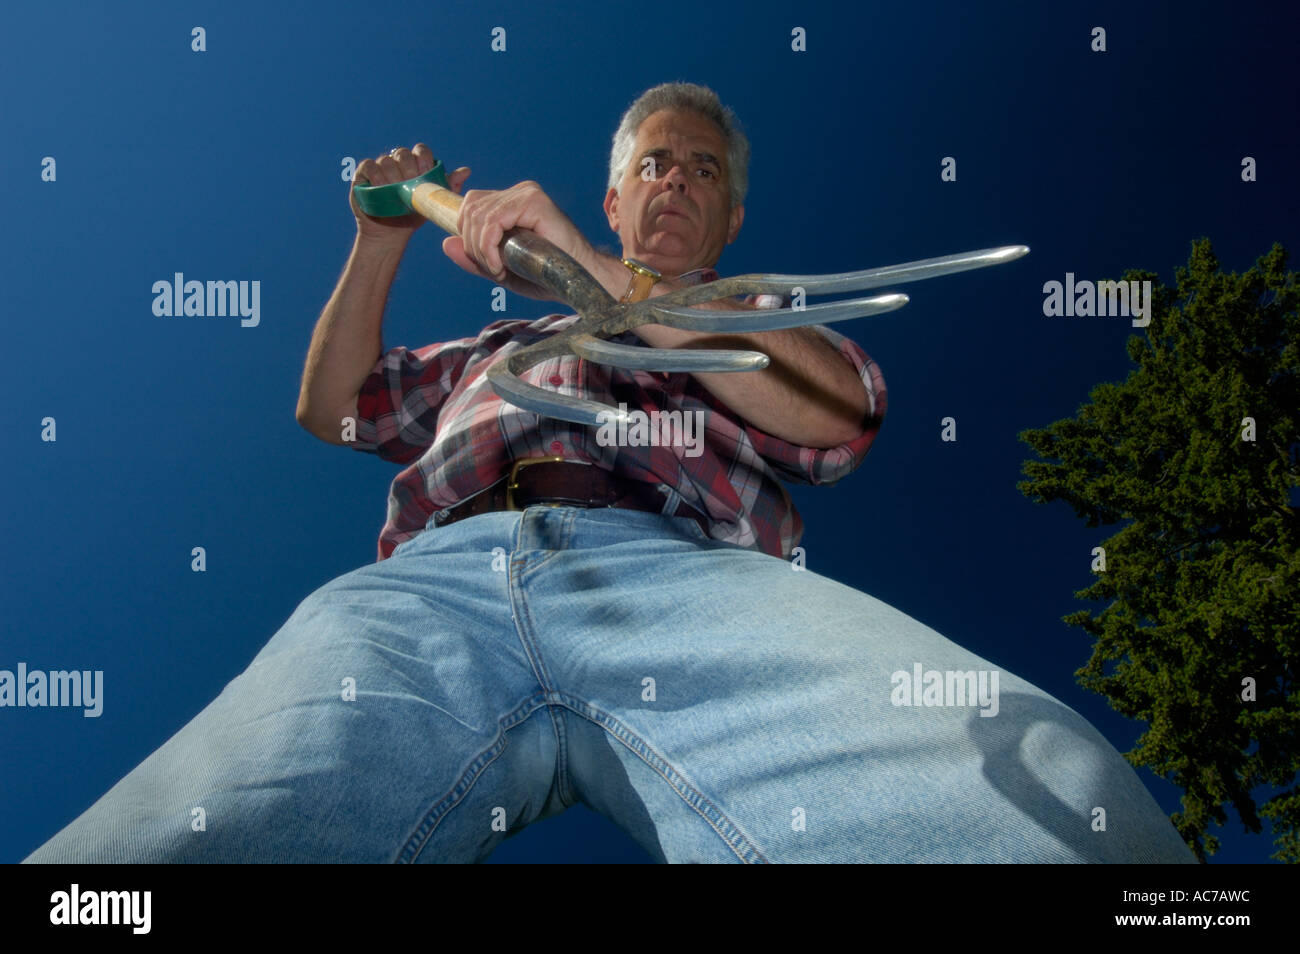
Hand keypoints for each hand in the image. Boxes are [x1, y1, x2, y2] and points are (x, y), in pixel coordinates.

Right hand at [350, 144, 470, 247]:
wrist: (392, 234)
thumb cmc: (413, 215)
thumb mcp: (432, 201)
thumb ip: (447, 185)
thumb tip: (466, 171)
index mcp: (415, 165)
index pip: (421, 150)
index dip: (423, 157)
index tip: (426, 171)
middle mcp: (397, 163)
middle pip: (403, 153)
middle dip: (409, 167)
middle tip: (411, 183)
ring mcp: (380, 168)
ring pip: (386, 161)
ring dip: (392, 174)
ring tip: (396, 190)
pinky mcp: (363, 175)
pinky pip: (368, 166)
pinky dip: (374, 174)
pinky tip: (381, 187)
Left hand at [442, 180, 596, 301]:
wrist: (580, 281)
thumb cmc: (547, 276)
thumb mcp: (502, 269)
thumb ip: (475, 258)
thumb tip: (446, 243)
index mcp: (511, 201)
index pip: (471, 204)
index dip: (466, 233)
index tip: (484, 261)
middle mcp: (519, 192)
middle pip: (470, 207)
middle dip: (471, 244)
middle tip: (493, 269)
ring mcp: (527, 194)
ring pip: (478, 214)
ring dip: (480, 249)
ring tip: (499, 269)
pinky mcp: (534, 202)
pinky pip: (494, 220)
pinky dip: (489, 246)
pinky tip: (502, 264)